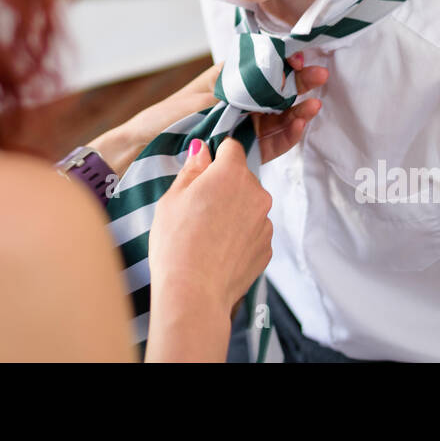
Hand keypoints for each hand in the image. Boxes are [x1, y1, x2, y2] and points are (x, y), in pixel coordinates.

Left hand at [91, 56, 328, 176]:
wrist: (143, 152)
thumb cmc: (166, 117)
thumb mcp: (204, 96)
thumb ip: (238, 89)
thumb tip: (271, 73)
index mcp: (227, 82)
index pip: (264, 69)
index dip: (285, 64)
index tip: (301, 60)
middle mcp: (238, 103)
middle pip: (277, 93)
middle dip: (301, 85)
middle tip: (322, 77)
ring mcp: (242, 127)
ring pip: (279, 119)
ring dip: (299, 111)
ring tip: (314, 104)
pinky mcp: (244, 151)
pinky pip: (271, 143)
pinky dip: (288, 135)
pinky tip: (300, 125)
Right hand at [145, 137, 272, 359]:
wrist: (193, 293)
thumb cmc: (176, 242)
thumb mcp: (172, 198)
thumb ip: (192, 170)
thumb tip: (201, 150)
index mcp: (232, 173)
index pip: (231, 147)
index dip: (215, 157)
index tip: (202, 172)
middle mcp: (257, 193)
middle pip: (241, 178)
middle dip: (223, 187)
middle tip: (198, 209)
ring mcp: (265, 223)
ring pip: (248, 206)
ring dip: (233, 212)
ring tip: (207, 235)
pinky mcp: (267, 248)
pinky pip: (253, 232)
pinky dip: (239, 237)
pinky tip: (218, 252)